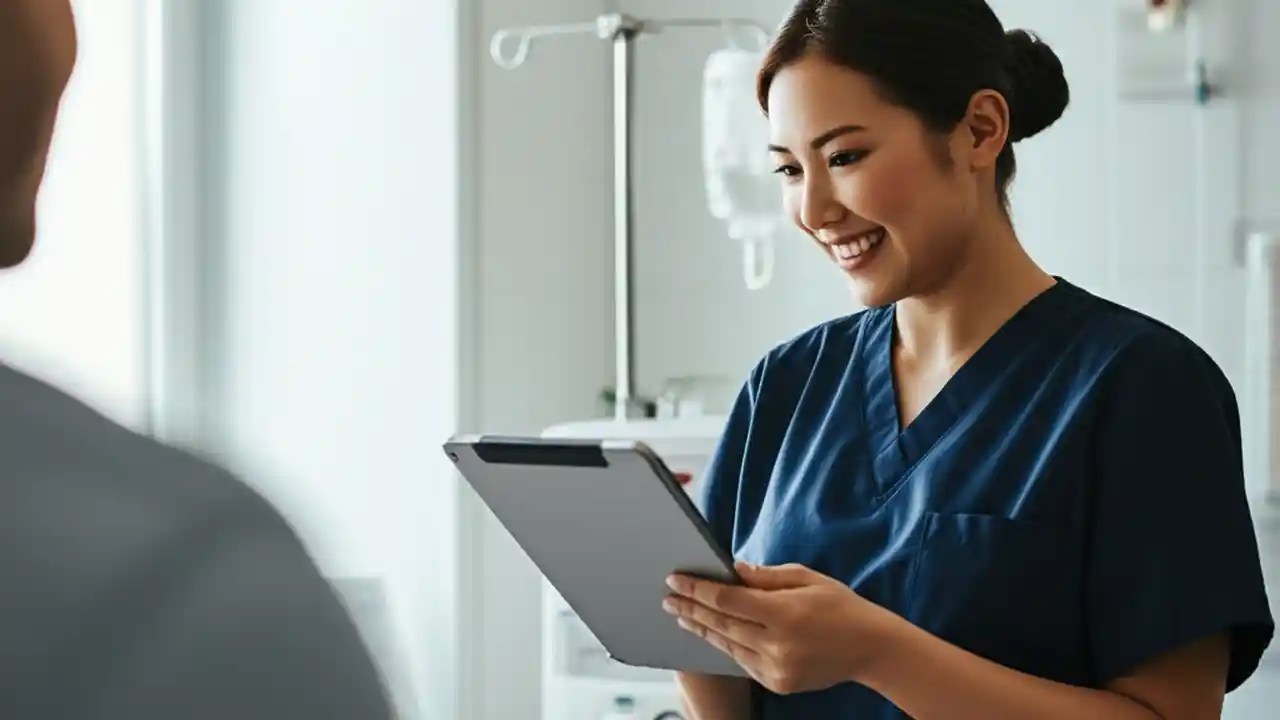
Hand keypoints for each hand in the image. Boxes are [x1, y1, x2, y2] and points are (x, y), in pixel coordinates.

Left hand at [664, 561, 900, 694]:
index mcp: (784, 612)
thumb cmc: (839, 606)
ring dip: (702, 629)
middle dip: (691, 609)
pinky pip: (743, 662)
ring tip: (682, 615)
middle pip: (721, 624)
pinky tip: (712, 634)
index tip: (675, 579)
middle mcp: (777, 644)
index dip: (697, 589)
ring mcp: (777, 668)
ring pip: (728, 646)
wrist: (870, 648)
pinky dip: (726, 646)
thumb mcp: (806, 578)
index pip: (727, 599)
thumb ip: (765, 576)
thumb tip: (731, 568)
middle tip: (668, 598)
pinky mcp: (778, 683)